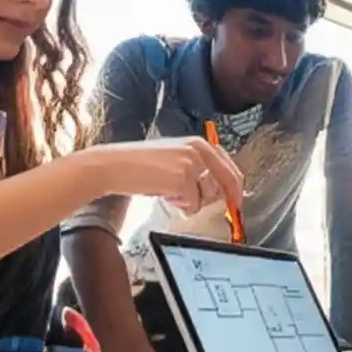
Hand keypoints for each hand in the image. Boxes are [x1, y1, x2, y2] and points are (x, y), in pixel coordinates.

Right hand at [77, 137, 243, 215]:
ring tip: (170, 193)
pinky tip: (165, 196)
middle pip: (227, 182)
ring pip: (208, 196)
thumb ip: (198, 169)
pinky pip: (193, 204)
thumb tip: (219, 191)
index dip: (235, 187)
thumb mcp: (174, 159)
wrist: (114, 166)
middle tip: (201, 204)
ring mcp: (192, 164)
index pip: (229, 167)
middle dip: (217, 198)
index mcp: (198, 144)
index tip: (237, 202)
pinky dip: (181, 206)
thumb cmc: (140, 165)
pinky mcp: (183, 179)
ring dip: (192, 202)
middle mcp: (199, 150)